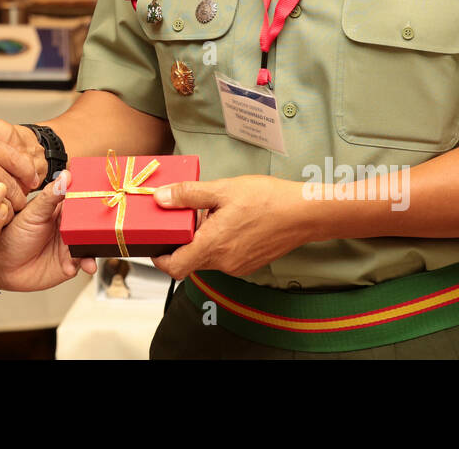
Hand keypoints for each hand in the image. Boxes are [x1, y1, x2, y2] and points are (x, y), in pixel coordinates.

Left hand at [0, 171, 96, 291]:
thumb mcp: (32, 213)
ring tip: (89, 255)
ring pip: (91, 244)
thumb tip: (66, 175)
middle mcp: (69, 227)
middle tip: (105, 230)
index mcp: (62, 209)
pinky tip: (72, 267)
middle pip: (92, 224)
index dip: (96, 198)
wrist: (0, 265)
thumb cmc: (12, 234)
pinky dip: (82, 265)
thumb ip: (50, 196)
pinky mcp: (69, 264)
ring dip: (94, 249)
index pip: (83, 200)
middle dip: (101, 227)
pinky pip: (82, 263)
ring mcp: (70, 246)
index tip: (108, 195)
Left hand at [149, 175, 320, 279]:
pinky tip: (230, 222)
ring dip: (203, 241)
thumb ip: (188, 195)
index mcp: (213, 246)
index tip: (155, 245)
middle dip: (183, 242)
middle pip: (190, 261)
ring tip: (213, 214)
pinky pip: (225, 257)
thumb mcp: (222, 190)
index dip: (160, 258)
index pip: (175, 267)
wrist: (304, 213)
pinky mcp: (249, 264)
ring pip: (208, 258)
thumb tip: (161, 198)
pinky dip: (220, 243)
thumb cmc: (267, 200)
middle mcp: (224, 263)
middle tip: (185, 217)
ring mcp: (238, 266)